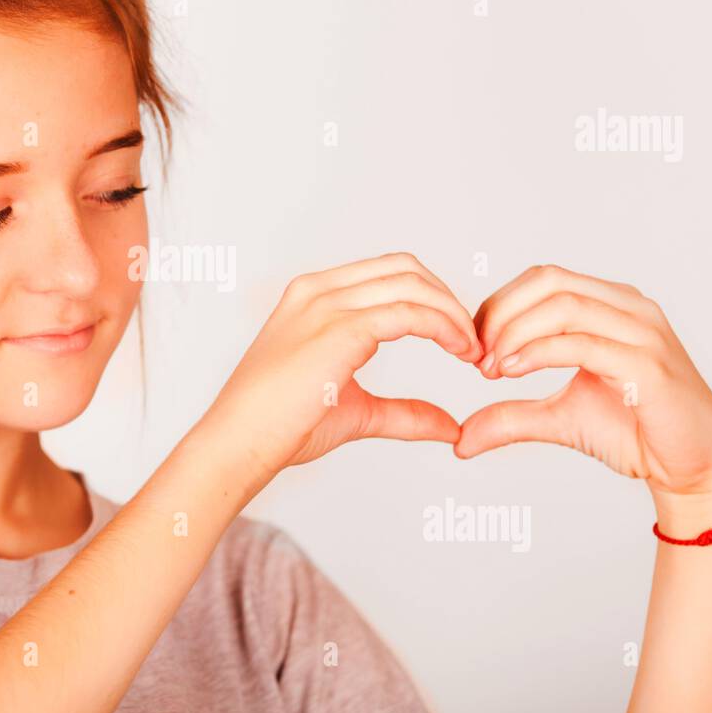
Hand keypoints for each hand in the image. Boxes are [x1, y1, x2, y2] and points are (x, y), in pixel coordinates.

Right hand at [200, 252, 482, 481]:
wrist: (239, 444)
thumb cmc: (280, 428)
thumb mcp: (355, 412)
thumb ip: (403, 412)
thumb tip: (450, 426)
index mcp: (313, 297)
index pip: (387, 273)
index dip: (431, 297)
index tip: (457, 336)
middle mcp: (318, 291)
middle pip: (405, 268)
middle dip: (447, 299)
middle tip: (473, 341)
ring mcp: (327, 305)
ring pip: (412, 284)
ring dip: (452, 313)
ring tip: (472, 349)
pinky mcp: (340, 329)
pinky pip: (410, 313)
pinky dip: (444, 327)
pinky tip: (460, 351)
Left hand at [455, 264, 711, 499]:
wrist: (692, 467)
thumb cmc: (634, 432)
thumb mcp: (558, 419)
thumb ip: (510, 418)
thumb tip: (460, 439)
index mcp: (610, 305)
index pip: (543, 279)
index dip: (499, 305)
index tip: (475, 346)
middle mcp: (630, 308)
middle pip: (549, 281)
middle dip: (501, 313)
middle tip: (477, 355)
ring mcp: (644, 332)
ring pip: (564, 306)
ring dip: (515, 332)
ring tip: (493, 367)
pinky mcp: (649, 366)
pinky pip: (583, 343)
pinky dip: (539, 353)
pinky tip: (513, 371)